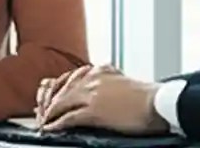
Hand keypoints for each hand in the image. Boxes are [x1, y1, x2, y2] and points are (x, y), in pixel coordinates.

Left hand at [38, 65, 167, 134]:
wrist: (159, 104)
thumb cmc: (149, 98)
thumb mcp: (124, 84)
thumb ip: (109, 85)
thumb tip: (102, 95)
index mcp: (101, 70)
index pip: (71, 78)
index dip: (58, 89)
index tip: (50, 97)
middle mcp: (93, 77)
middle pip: (62, 89)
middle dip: (50, 102)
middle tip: (41, 111)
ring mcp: (92, 93)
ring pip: (62, 102)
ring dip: (50, 113)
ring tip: (44, 122)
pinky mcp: (94, 110)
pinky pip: (69, 117)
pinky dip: (57, 124)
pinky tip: (51, 128)